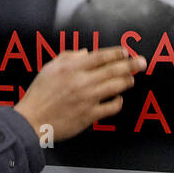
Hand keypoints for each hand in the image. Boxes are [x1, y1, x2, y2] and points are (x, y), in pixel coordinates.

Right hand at [15, 47, 144, 141]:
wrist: (32, 120)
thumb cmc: (38, 95)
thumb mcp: (49, 69)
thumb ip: (68, 57)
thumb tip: (85, 53)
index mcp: (71, 68)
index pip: (101, 56)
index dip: (117, 53)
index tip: (126, 52)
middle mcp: (81, 81)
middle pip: (114, 69)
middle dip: (131, 64)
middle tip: (142, 62)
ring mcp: (87, 99)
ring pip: (116, 86)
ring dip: (127, 81)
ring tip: (131, 79)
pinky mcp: (89, 115)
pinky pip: (111, 107)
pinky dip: (118, 101)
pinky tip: (118, 99)